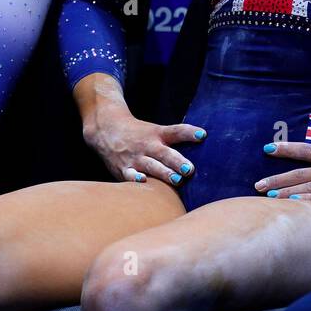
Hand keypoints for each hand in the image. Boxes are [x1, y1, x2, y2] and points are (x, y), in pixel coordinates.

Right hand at [84, 100, 203, 185]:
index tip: (202, 134)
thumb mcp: (157, 132)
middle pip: (165, 153)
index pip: (176, 131)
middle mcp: (148, 146)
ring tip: (177, 180)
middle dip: (177, 162)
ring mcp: (135, 157)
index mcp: (157, 135)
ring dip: (164, 173)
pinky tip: (143, 181)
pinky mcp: (123, 169)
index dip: (189, 132)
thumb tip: (203, 143)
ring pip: (151, 166)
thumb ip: (176, 138)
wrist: (106, 129)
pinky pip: (130, 175)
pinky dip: (136, 178)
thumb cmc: (139, 134)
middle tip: (190, 169)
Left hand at [253, 140, 310, 208]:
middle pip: (301, 173)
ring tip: (266, 197)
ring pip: (308, 187)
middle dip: (277, 179)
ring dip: (286, 193)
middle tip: (256, 185)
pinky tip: (295, 204)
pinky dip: (310, 201)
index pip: (307, 151)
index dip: (287, 149)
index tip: (268, 148)